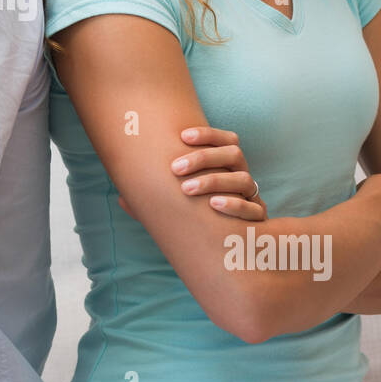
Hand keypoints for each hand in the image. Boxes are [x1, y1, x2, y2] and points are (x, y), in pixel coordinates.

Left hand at [116, 125, 265, 221]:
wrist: (234, 247)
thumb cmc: (202, 216)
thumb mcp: (180, 202)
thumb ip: (157, 198)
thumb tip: (122, 199)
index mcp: (226, 165)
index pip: (225, 139)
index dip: (207, 134)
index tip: (182, 136)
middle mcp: (242, 176)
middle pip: (234, 154)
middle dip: (204, 157)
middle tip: (175, 168)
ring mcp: (252, 197)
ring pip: (243, 179)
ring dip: (215, 180)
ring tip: (187, 189)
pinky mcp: (258, 219)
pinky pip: (253, 208)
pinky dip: (234, 205)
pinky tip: (214, 206)